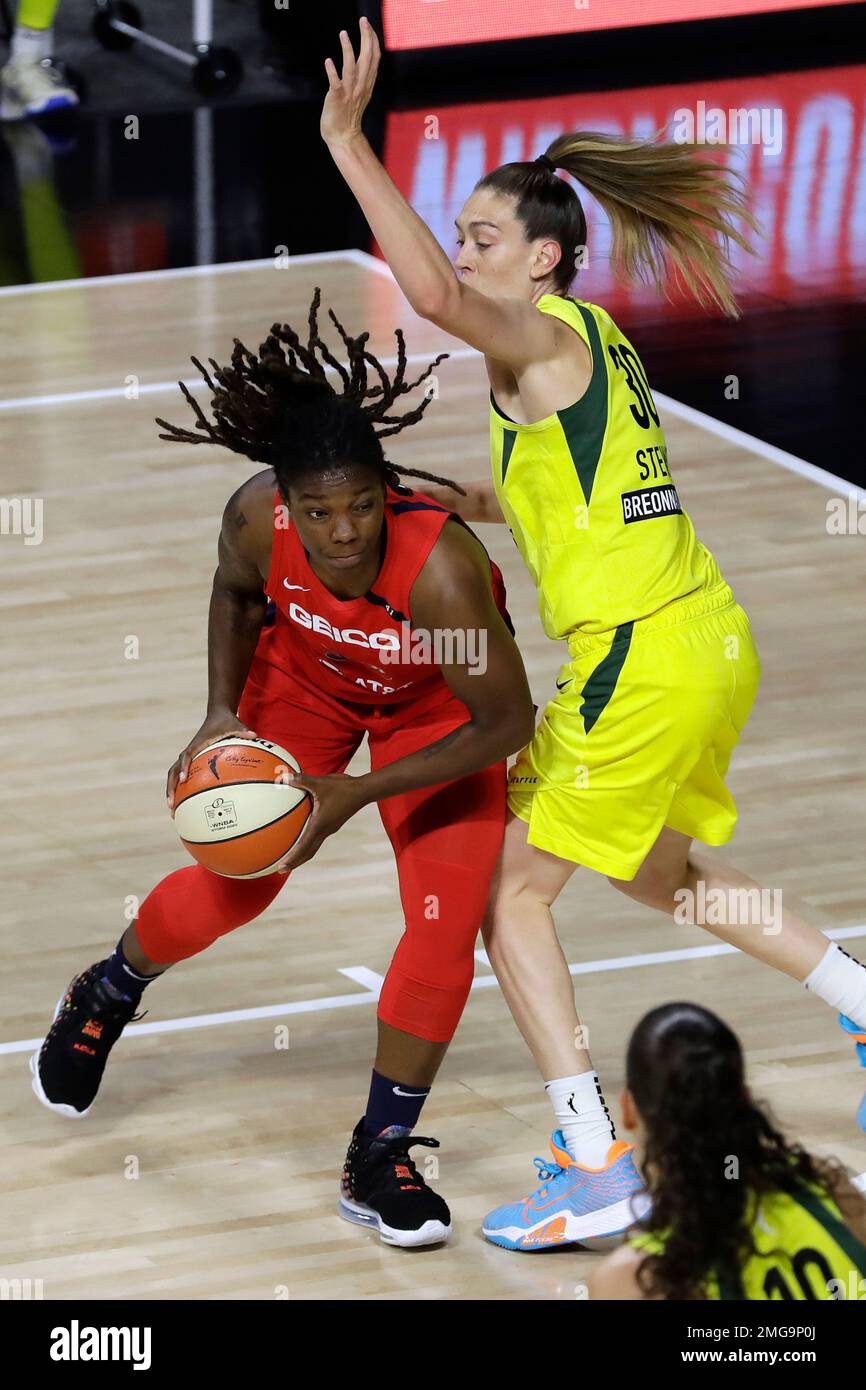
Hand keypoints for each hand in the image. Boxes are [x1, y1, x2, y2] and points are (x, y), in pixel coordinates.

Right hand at [166, 710, 256, 814]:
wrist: (217, 715)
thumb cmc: (226, 721)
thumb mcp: (235, 724)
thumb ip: (243, 730)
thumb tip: (255, 735)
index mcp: (197, 744)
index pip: (187, 756)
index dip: (184, 767)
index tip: (184, 779)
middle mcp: (189, 751)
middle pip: (173, 771)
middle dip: (170, 788)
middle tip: (171, 805)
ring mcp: (188, 757)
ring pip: (174, 776)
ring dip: (171, 792)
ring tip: (173, 811)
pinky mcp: (191, 761)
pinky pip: (182, 776)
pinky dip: (181, 789)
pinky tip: (186, 804)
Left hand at [274, 772, 368, 871]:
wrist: (363, 791)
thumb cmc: (342, 787)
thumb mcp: (320, 782)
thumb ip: (301, 780)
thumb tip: (283, 777)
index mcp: (320, 825)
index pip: (304, 847)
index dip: (292, 859)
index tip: (281, 868)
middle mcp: (325, 830)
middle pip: (308, 853)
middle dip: (294, 862)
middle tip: (280, 868)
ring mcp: (330, 828)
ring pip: (313, 846)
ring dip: (301, 854)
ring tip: (288, 856)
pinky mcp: (332, 824)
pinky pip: (317, 836)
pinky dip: (307, 842)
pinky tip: (300, 832)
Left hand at [321, 17, 380, 148]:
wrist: (343, 136)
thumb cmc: (348, 114)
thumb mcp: (360, 92)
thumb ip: (362, 76)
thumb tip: (363, 59)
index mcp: (367, 83)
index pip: (374, 58)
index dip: (373, 40)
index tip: (368, 25)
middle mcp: (361, 86)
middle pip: (367, 59)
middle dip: (366, 38)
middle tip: (363, 21)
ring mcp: (349, 93)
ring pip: (351, 68)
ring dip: (347, 50)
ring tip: (343, 34)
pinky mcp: (337, 99)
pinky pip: (335, 84)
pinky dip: (332, 72)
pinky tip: (328, 61)